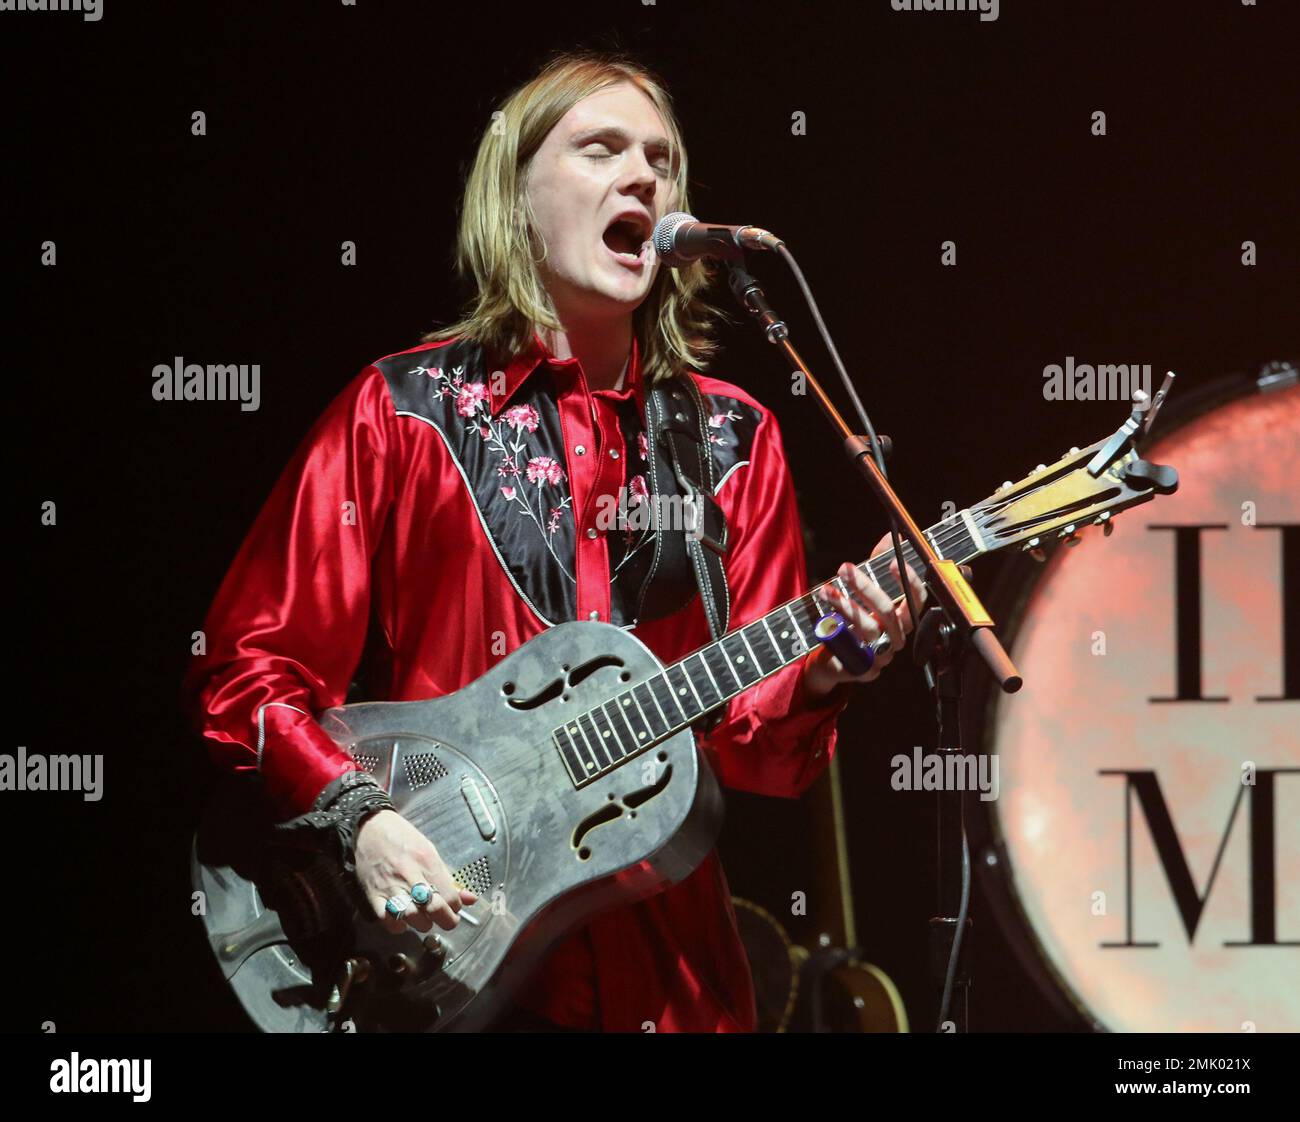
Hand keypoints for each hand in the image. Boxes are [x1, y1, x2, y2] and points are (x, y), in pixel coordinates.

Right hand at [354, 809, 477, 933]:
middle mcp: (411, 876)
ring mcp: (391, 886)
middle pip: (434, 910)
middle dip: (445, 921)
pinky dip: (398, 926)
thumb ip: (450, 878)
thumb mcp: (431, 852)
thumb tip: (471, 898)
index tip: (454, 908)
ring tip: (424, 918)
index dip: (456, 908)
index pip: (450, 898)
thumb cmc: (403, 838)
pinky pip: (387, 920)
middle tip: (445, 919)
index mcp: (428, 863)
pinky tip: (403, 920)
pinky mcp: (373, 895)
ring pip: (412, 918)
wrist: (371, 828)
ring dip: (422, 924)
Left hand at [802, 532, 928, 696]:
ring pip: (868, 627)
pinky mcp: (865, 669)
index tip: (893, 561)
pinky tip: (825, 621)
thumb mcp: (867, 590)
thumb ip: (878, 564)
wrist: (837, 659)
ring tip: (826, 590)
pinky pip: (852, 649)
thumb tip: (891, 536)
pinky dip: (837, 632)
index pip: (918, 599)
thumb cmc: (856, 621)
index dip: (909, 581)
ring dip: (845, 606)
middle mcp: (898, 637)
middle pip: (888, 610)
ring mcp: (883, 655)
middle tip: (844, 569)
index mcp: (904, 618)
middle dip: (864, 586)